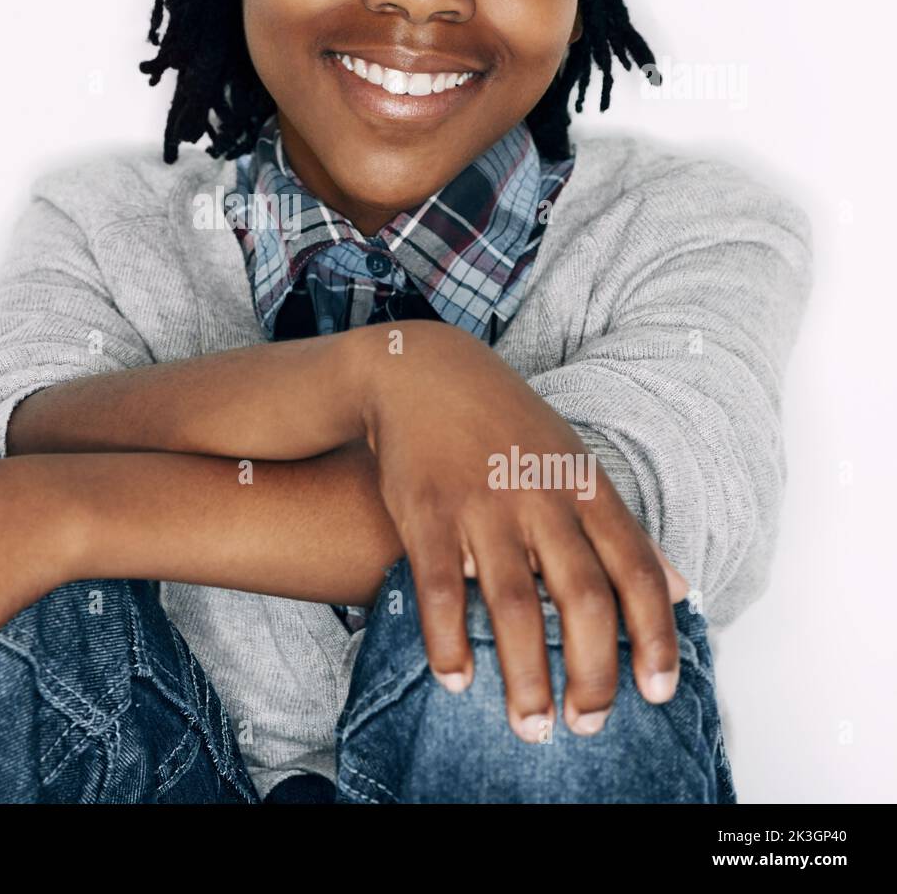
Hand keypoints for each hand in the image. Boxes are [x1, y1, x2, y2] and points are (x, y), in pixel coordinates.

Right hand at [356, 320, 691, 741]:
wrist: (419, 371)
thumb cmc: (503, 422)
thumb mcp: (573, 460)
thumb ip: (621, 527)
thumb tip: (680, 586)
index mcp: (583, 485)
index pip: (635, 569)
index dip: (655, 635)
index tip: (659, 692)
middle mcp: (540, 497)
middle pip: (582, 598)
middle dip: (592, 673)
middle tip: (588, 726)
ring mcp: (482, 505)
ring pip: (512, 605)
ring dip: (524, 676)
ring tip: (531, 727)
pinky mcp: (426, 512)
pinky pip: (440, 590)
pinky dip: (449, 642)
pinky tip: (456, 681)